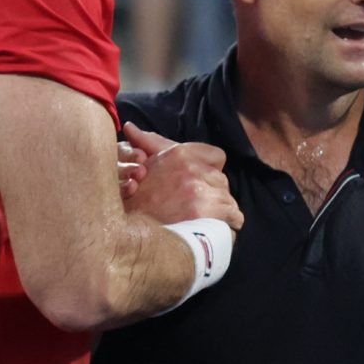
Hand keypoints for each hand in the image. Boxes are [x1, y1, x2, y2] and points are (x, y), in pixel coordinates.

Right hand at [121, 122, 241, 228]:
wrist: (128, 235)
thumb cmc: (135, 201)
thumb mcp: (140, 166)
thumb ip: (148, 144)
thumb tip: (132, 128)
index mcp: (179, 154)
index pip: (216, 156)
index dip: (209, 171)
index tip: (199, 183)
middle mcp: (192, 170)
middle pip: (221, 180)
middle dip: (212, 193)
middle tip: (195, 206)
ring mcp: (201, 193)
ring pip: (228, 199)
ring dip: (219, 211)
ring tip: (203, 221)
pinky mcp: (209, 215)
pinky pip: (235, 217)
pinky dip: (228, 225)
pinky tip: (213, 230)